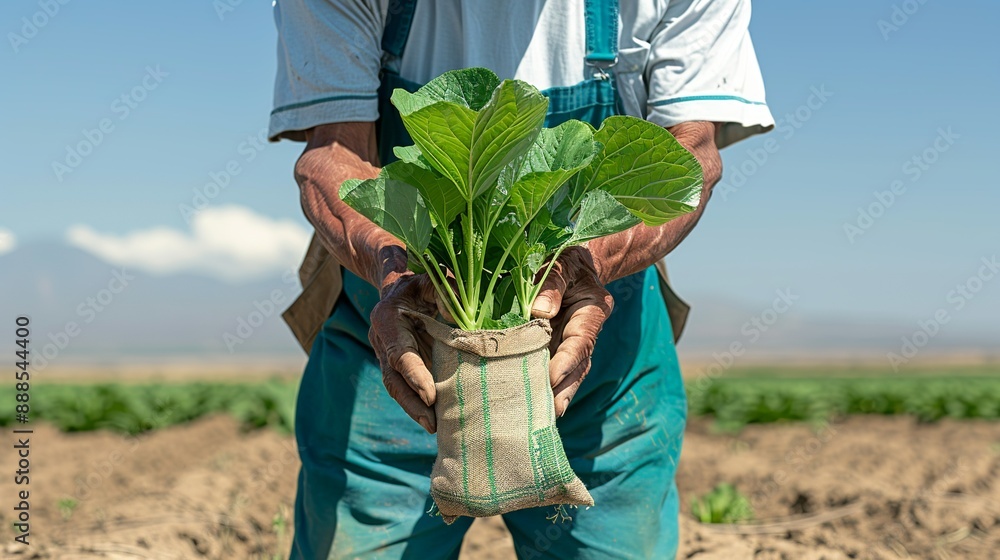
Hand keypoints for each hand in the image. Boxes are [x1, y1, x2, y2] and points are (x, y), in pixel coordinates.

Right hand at [368, 271, 440, 433]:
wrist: (399, 285)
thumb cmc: (420, 280)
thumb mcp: (431, 278)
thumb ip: (444, 289)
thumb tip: (460, 311)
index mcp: (387, 319)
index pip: (399, 354)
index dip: (414, 375)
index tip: (430, 395)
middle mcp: (382, 340)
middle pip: (393, 379)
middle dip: (412, 403)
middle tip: (432, 423)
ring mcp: (387, 355)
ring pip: (397, 388)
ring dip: (414, 409)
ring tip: (435, 429)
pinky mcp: (396, 365)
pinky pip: (405, 387)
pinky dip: (418, 404)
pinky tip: (436, 419)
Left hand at [530, 247, 613, 416]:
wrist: (575, 258)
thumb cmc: (568, 255)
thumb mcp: (563, 260)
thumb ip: (552, 281)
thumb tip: (538, 310)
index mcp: (592, 310)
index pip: (582, 340)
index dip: (568, 360)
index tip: (552, 377)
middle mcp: (585, 331)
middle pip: (578, 366)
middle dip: (564, 391)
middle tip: (548, 414)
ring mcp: (572, 341)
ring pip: (568, 374)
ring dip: (555, 395)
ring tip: (539, 420)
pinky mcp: (558, 347)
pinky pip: (554, 369)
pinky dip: (544, 387)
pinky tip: (529, 406)